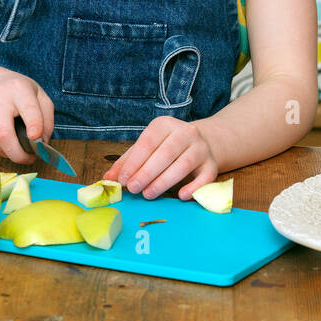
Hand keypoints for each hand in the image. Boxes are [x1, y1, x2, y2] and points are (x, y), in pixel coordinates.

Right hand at [0, 65, 54, 164]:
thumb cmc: (17, 93)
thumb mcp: (39, 97)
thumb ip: (46, 120)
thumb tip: (42, 144)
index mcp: (18, 88)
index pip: (29, 111)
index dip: (36, 129)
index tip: (38, 142)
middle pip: (4, 135)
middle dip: (18, 154)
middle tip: (28, 159)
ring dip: (7, 153)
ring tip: (15, 148)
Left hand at [102, 117, 217, 200]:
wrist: (200, 143)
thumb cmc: (165, 148)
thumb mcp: (145, 149)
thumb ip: (126, 163)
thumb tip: (108, 180)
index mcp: (165, 124)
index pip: (148, 142)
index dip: (134, 162)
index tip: (123, 180)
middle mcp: (186, 132)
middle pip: (166, 153)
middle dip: (147, 173)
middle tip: (133, 189)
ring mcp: (201, 148)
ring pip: (183, 165)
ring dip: (164, 182)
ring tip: (148, 194)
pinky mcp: (212, 165)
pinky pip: (205, 177)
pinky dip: (193, 188)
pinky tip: (181, 196)